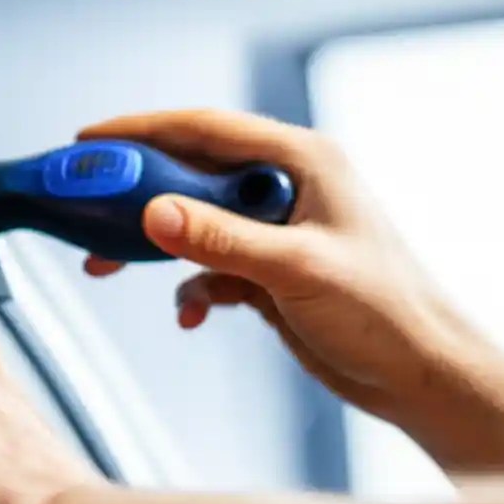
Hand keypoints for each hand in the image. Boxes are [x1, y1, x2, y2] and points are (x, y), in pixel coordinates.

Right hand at [79, 109, 503, 470]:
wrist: (419, 374)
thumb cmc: (384, 312)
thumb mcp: (296, 269)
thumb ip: (222, 239)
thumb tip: (154, 213)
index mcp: (301, 161)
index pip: (206, 129)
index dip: (143, 130)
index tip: (91, 142)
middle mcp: (284, 187)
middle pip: (191, 174)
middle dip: (136, 194)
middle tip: (84, 209)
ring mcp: (275, 230)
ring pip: (194, 223)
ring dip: (154, 246)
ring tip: (107, 266)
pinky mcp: (270, 271)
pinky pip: (211, 268)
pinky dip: (192, 289)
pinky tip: (191, 315)